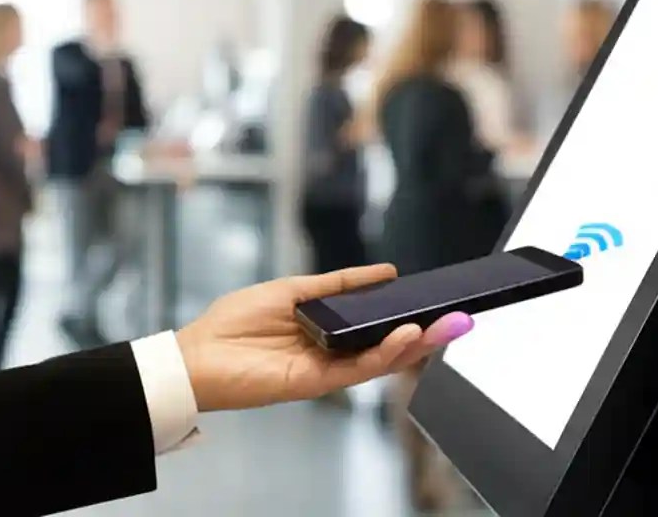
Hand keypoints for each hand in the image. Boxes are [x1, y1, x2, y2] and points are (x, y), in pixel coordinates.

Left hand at [175, 264, 472, 412]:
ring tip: (440, 327)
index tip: (437, 303)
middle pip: (388, 346)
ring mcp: (326, 369)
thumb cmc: (234, 323)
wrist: (197, 354)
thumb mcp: (294, 289)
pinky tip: (402, 337)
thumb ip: (338, 284)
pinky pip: (357, 370)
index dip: (408, 316)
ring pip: (380, 361)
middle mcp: (332, 353)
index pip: (378, 327)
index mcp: (329, 332)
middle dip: (427, 334)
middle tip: (459, 319)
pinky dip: (383, 354)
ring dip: (413, 345)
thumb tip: (381, 274)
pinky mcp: (315, 383)